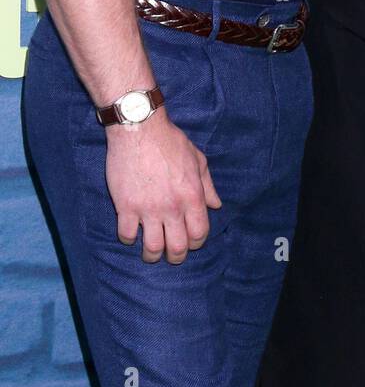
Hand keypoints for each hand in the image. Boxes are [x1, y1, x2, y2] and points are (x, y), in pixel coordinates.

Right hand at [105, 109, 221, 263]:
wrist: (139, 129)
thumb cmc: (170, 141)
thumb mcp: (197, 160)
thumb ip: (208, 186)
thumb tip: (216, 205)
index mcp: (193, 196)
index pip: (199, 234)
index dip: (196, 243)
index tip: (190, 241)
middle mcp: (172, 207)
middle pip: (177, 248)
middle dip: (176, 257)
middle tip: (170, 255)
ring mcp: (148, 209)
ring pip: (152, 248)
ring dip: (152, 256)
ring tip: (150, 253)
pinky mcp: (126, 206)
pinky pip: (126, 235)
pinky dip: (129, 239)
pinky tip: (131, 233)